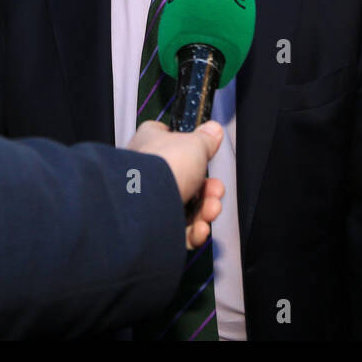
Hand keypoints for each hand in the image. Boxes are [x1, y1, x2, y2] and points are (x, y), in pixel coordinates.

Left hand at [128, 120, 224, 248]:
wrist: (145, 202)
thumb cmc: (162, 166)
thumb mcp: (195, 144)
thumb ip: (206, 139)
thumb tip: (213, 130)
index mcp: (151, 143)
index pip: (166, 138)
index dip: (188, 146)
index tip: (205, 153)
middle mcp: (148, 172)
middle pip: (186, 180)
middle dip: (208, 189)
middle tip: (216, 190)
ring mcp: (150, 201)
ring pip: (185, 208)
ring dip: (205, 210)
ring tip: (212, 209)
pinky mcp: (154, 227)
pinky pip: (178, 230)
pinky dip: (194, 231)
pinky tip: (200, 227)